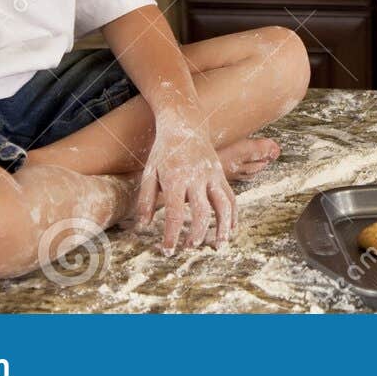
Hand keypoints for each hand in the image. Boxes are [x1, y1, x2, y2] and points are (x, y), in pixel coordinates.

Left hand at [135, 116, 236, 252]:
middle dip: (196, 234)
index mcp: (175, 178)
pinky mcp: (221, 174)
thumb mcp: (149, 172)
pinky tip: (231, 229)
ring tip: (218, 245)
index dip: (170, 235)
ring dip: (222, 228)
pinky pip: (231, 197)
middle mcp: (196, 178)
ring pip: (223, 205)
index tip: (167, 250)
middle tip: (189, 247)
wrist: (185, 124)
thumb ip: (145, 200)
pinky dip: (233, 214)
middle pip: (201, 212)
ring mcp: (212, 176)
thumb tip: (142, 227)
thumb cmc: (164, 151)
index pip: (173, 213)